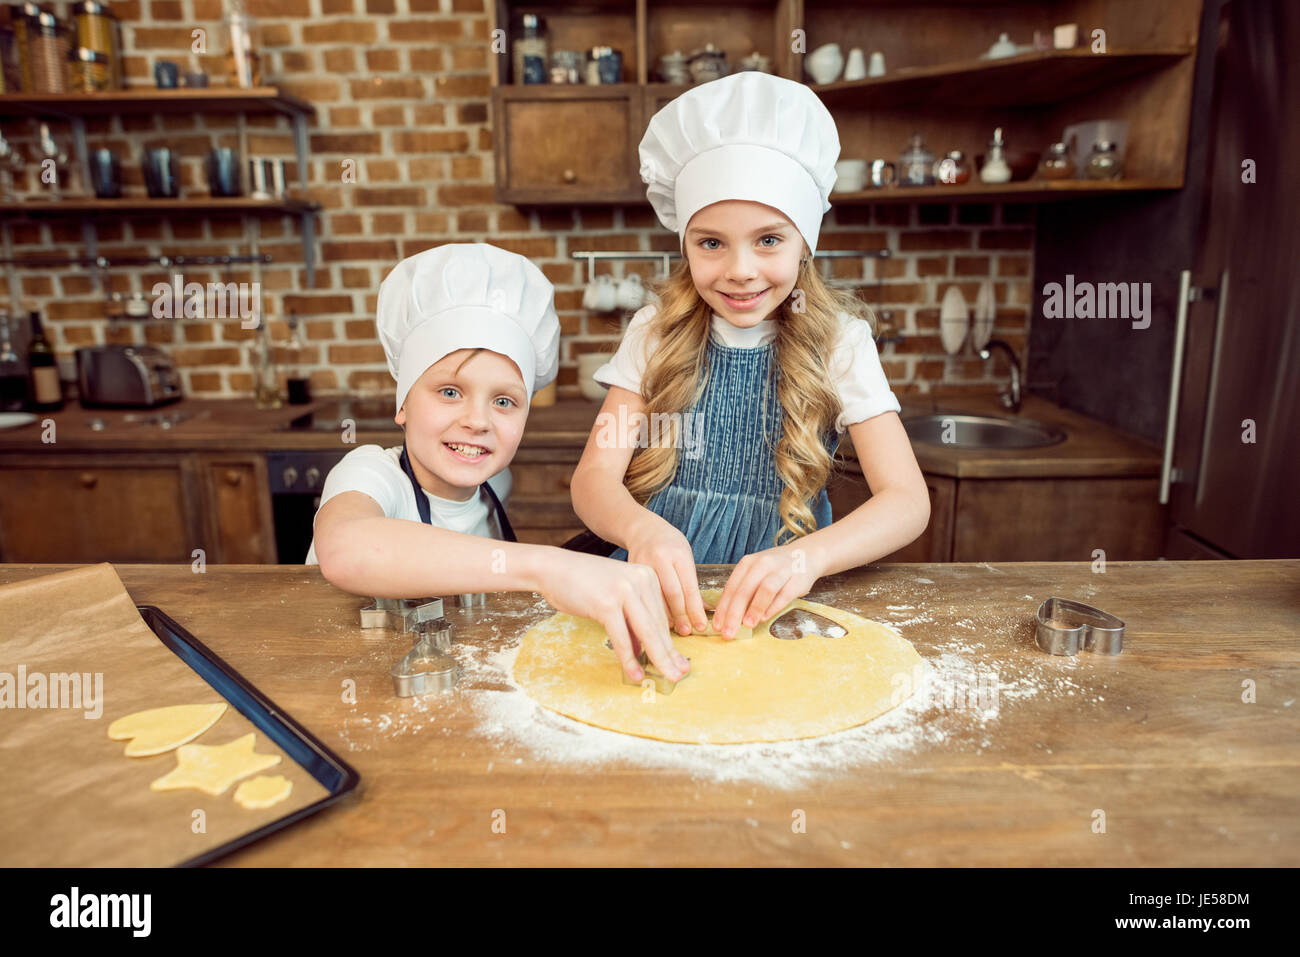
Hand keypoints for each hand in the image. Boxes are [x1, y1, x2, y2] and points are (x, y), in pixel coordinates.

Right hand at [537, 550, 688, 683]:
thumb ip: (631, 621)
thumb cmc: (583, 584)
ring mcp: (624, 591)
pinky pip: (622, 638)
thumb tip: (641, 651)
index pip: (662, 616)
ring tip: (668, 677)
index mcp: (647, 577)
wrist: (553, 568)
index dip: (671, 642)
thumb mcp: (616, 598)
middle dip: (670, 655)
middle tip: (680, 675)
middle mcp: (640, 581)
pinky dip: (629, 659)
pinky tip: (635, 674)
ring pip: (647, 633)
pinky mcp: (607, 604)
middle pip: (658, 626)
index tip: (680, 661)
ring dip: (658, 659)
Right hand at [624, 512, 710, 638]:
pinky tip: (653, 620)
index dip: (695, 610)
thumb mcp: (684, 556)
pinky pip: (641, 594)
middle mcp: (661, 558)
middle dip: (681, 616)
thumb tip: (703, 611)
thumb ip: (690, 582)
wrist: (642, 529)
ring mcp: (643, 563)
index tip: (701, 626)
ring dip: (664, 617)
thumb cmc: (669, 545)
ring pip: (654, 597)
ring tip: (671, 632)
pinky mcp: (629, 571)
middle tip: (686, 632)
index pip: (689, 587)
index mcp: (679, 554)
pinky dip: (649, 608)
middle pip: (672, 594)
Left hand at [712, 544, 823, 638]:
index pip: (731, 587)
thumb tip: (727, 618)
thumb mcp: (755, 574)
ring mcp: (781, 570)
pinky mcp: (798, 579)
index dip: (723, 608)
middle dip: (735, 613)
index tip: (717, 626)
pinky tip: (765, 618)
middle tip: (729, 632)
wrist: (805, 555)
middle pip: (745, 590)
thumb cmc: (774, 570)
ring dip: (754, 608)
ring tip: (747, 625)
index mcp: (748, 563)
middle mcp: (763, 564)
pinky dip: (773, 607)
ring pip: (765, 589)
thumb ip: (743, 592)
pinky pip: (784, 594)